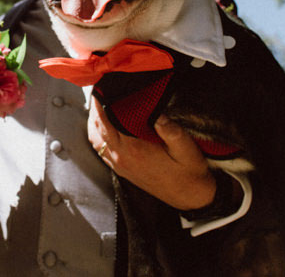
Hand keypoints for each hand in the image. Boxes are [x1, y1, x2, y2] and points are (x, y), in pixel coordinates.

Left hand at [88, 100, 215, 209]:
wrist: (190, 196)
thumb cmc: (189, 172)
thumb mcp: (186, 148)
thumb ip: (171, 130)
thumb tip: (156, 113)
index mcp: (134, 150)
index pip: (107, 123)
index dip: (100, 105)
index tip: (99, 88)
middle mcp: (122, 158)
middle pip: (97, 130)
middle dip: (95, 110)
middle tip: (97, 91)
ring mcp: (120, 166)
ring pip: (96, 141)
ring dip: (94, 123)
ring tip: (98, 106)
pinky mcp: (122, 170)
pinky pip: (102, 151)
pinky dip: (98, 136)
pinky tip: (104, 128)